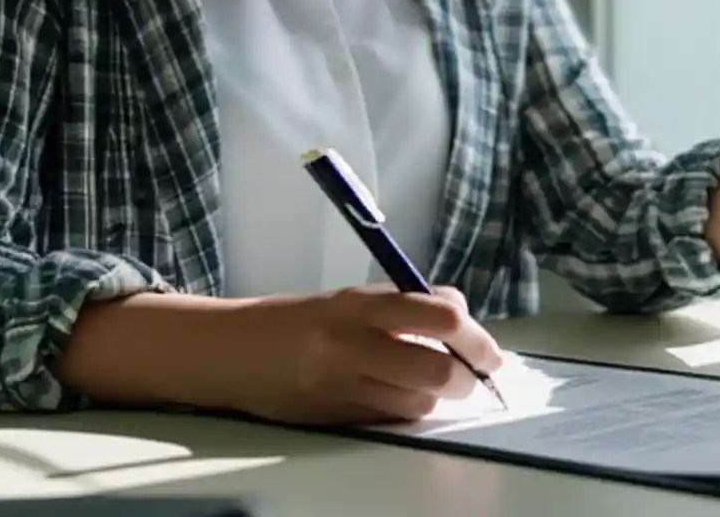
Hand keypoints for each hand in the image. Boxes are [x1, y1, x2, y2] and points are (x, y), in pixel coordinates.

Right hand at [227, 285, 503, 424]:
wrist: (231, 351)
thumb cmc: (301, 320)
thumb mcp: (352, 300)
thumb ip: (405, 307)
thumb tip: (463, 322)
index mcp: (362, 305)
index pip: (439, 316)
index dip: (475, 337)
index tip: (488, 351)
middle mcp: (353, 343)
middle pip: (437, 369)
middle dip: (466, 377)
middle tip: (473, 376)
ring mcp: (342, 384)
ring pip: (418, 402)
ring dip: (436, 398)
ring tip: (430, 385)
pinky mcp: (334, 417)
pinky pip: (391, 420)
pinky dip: (406, 411)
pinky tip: (398, 397)